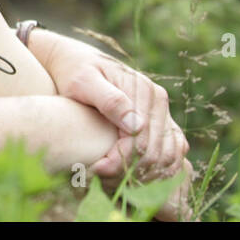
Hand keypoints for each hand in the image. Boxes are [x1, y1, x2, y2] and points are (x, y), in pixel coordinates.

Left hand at [37, 32, 188, 184]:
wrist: (72, 59)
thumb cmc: (73, 69)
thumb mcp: (84, 81)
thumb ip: (109, 100)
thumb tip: (136, 126)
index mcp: (145, 91)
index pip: (142, 139)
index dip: (122, 159)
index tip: (98, 170)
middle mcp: (158, 101)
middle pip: (156, 151)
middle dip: (130, 170)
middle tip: (102, 180)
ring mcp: (160, 112)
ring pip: (166, 156)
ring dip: (143, 174)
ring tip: (111, 180)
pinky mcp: (157, 121)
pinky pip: (167, 152)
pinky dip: (153, 169)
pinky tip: (128, 176)